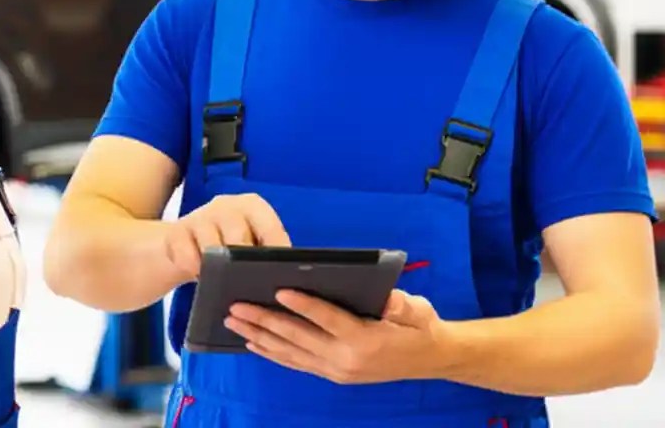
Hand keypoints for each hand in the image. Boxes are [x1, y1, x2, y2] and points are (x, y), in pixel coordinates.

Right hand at [164, 194, 290, 279]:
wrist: (186, 242)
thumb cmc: (229, 246)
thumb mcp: (251, 242)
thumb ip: (269, 254)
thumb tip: (291, 281)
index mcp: (254, 207)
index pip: (271, 230)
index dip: (277, 256)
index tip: (279, 279)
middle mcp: (228, 205)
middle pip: (239, 238)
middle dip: (243, 266)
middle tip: (246, 285)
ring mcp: (200, 215)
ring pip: (211, 247)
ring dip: (216, 270)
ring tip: (221, 284)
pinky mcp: (177, 230)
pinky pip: (185, 255)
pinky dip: (192, 269)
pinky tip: (198, 276)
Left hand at [224, 289, 441, 384]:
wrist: (431, 358)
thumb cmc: (420, 326)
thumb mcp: (417, 309)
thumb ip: (399, 304)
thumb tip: (385, 297)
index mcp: (365, 339)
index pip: (327, 319)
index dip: (303, 305)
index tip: (278, 290)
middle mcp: (346, 359)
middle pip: (298, 337)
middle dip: (264, 320)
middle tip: (237, 306)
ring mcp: (337, 370)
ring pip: (291, 353)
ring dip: (260, 337)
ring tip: (234, 322)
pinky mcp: (333, 375)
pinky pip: (296, 364)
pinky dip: (273, 353)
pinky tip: (253, 343)